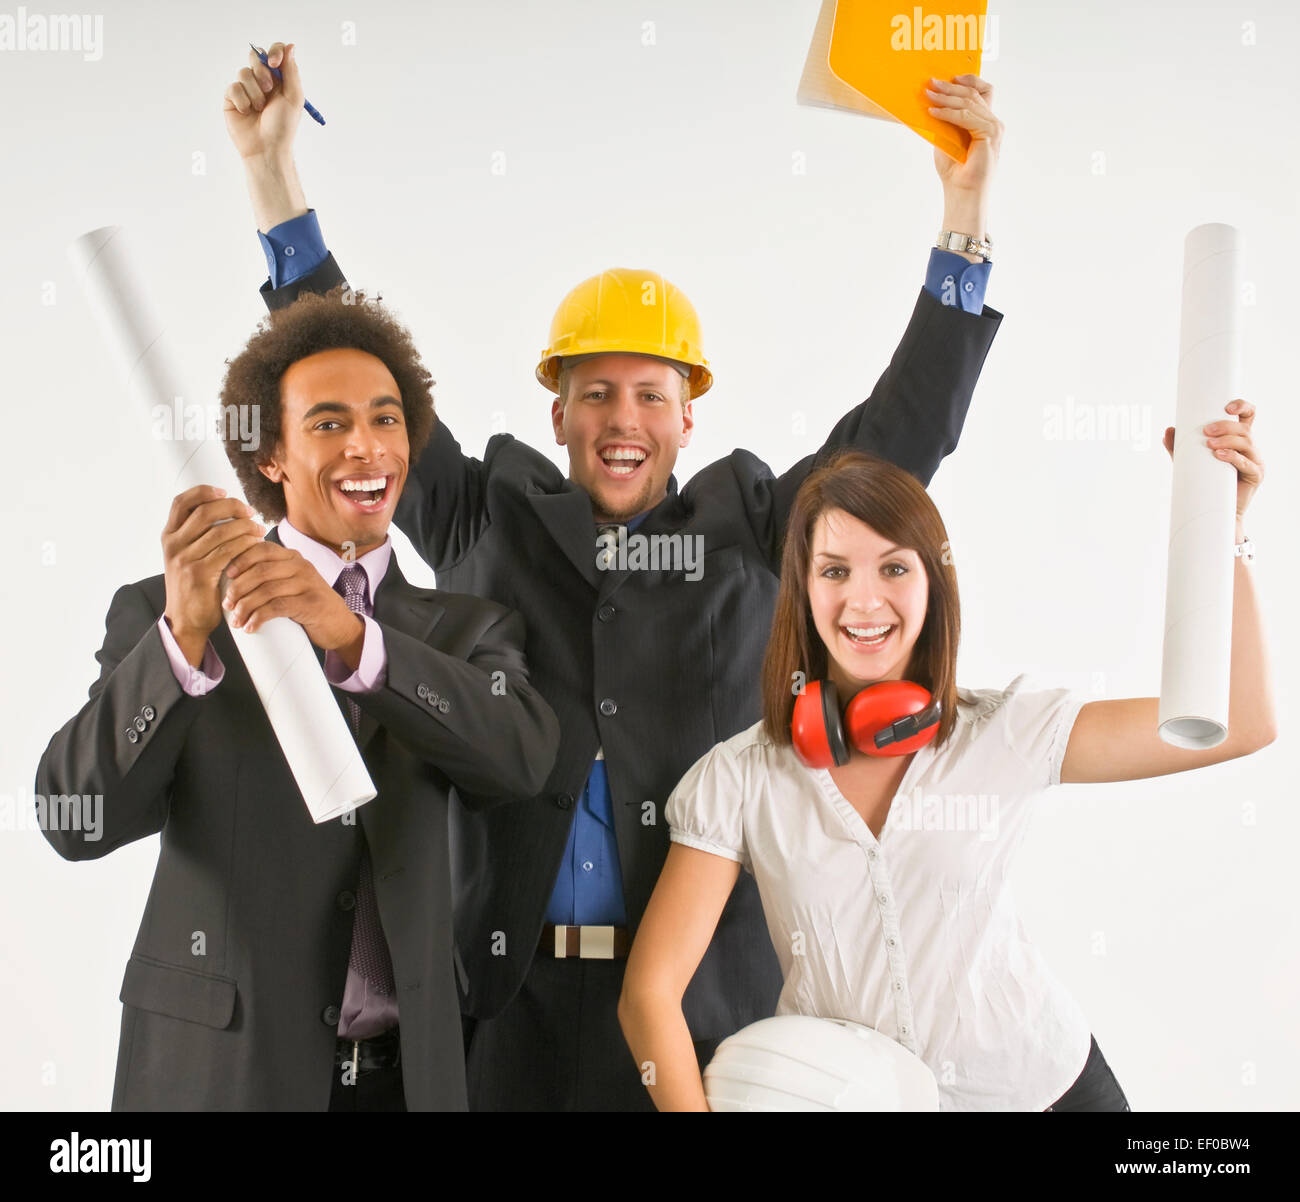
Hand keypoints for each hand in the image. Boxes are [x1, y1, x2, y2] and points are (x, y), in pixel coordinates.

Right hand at [162, 486, 265, 662]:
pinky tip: (256, 543)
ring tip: (258, 528)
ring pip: (221, 530)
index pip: (181, 501)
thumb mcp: (186, 557)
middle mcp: (173, 544)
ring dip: (245, 526)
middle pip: (205, 511)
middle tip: (250, 512)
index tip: (224, 491)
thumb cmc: (194, 586)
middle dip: (232, 506)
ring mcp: (184, 559)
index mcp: (168, 536)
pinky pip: (228, 551)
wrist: (185, 620)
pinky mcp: (199, 574)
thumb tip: (226, 511)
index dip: (204, 491)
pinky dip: (246, 543)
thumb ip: (196, 536)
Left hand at [222, 541, 364, 655]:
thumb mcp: (293, 583)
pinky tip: (251, 626)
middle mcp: (302, 567)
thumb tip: (233, 580)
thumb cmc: (309, 605)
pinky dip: (259, 617)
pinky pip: (277, 607)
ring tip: (236, 620)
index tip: (227, 576)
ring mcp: (308, 584)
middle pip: (260, 571)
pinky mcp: (311, 604)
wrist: (340, 626)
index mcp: (294, 558)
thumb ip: (273, 575)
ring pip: (266, 590)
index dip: (241, 560)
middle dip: (238, 588)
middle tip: (226, 604)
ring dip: (245, 607)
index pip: (262, 549)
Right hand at [223, 41, 302, 161]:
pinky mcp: (232, 98)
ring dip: (254, 92)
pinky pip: (233, 87)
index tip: (275, 62)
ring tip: (259, 109)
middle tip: (269, 90)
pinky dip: (242, 100)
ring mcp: (246, 89)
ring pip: (244, 73)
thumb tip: (290, 45)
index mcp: (279, 80)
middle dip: (262, 73)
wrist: (266, 148)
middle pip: (256, 57)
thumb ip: (291, 71)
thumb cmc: (283, 127)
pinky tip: (247, 112)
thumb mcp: (294, 98)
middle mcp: (262, 82)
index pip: (274, 53)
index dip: (274, 52)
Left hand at [927, 75, 1001, 224]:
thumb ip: (946, 121)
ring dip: (946, 97)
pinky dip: (948, 113)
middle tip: (931, 83)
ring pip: (970, 102)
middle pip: (974, 94)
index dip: (969, 80)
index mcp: (986, 122)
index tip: (950, 77)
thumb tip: (931, 102)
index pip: (984, 91)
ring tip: (928, 94)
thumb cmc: (955, 171)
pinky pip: (966, 117)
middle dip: (950, 87)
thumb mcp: (947, 140)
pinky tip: (934, 111)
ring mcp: (993, 128)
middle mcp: (993, 123)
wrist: (962, 193)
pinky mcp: (989, 135)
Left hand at [1162, 399, 1262, 519]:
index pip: (1246, 416)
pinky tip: (1219, 455)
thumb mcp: (1189, 461)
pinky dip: (1233, 457)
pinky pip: (1247, 463)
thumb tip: (1168, 430)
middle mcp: (1249, 447)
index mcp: (1238, 438)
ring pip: (1246, 443)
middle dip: (1226, 426)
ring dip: (1228, 440)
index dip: (1242, 406)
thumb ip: (1179, 447)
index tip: (1227, 407)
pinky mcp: (1256, 475)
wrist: (1215, 511)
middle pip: (1244, 428)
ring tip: (1209, 444)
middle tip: (1206, 431)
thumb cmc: (1205, 482)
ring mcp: (1255, 460)